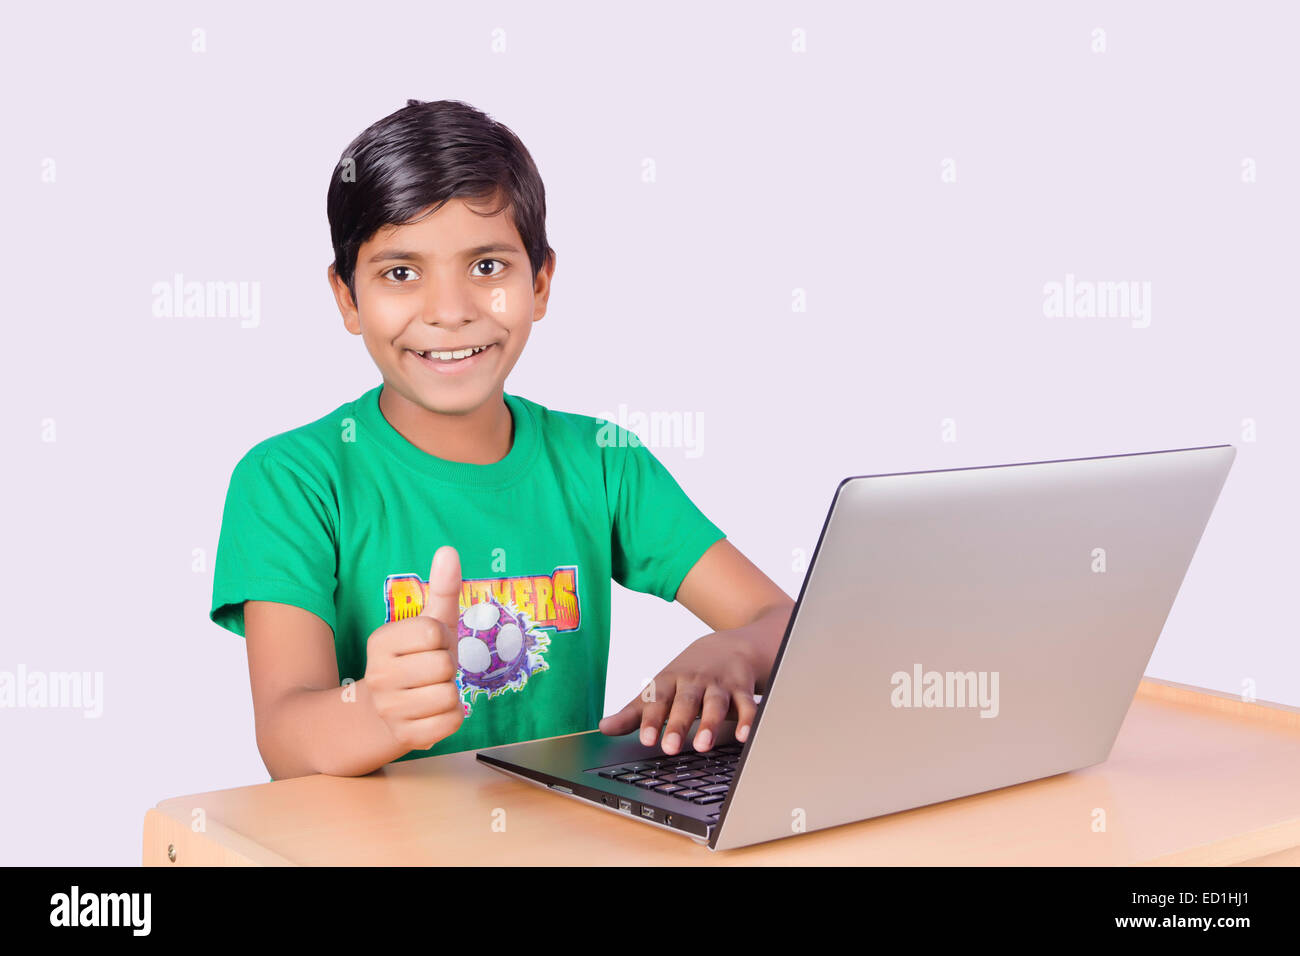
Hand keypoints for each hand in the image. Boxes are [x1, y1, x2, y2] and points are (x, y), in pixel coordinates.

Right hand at [364, 546, 464, 751]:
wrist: (379, 713)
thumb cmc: (414, 660)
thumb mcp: (427, 623)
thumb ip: (441, 588)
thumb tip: (449, 550)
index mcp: (381, 642)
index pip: (433, 631)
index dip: (442, 638)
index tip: (430, 646)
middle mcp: (379, 675)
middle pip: (444, 666)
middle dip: (447, 668)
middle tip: (431, 672)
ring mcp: (390, 709)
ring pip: (450, 696)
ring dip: (450, 694)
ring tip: (430, 691)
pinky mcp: (406, 736)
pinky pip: (452, 722)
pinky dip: (451, 717)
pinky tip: (431, 712)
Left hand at [597, 632, 759, 754]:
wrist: (729, 645)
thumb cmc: (688, 674)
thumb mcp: (660, 688)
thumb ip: (634, 711)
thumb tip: (604, 727)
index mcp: (670, 681)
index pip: (658, 700)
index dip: (651, 719)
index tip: (646, 739)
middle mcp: (694, 682)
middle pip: (685, 703)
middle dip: (677, 724)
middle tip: (669, 747)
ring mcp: (720, 685)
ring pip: (715, 704)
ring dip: (709, 723)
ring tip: (702, 744)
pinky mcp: (743, 689)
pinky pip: (747, 705)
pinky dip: (747, 720)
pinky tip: (743, 736)